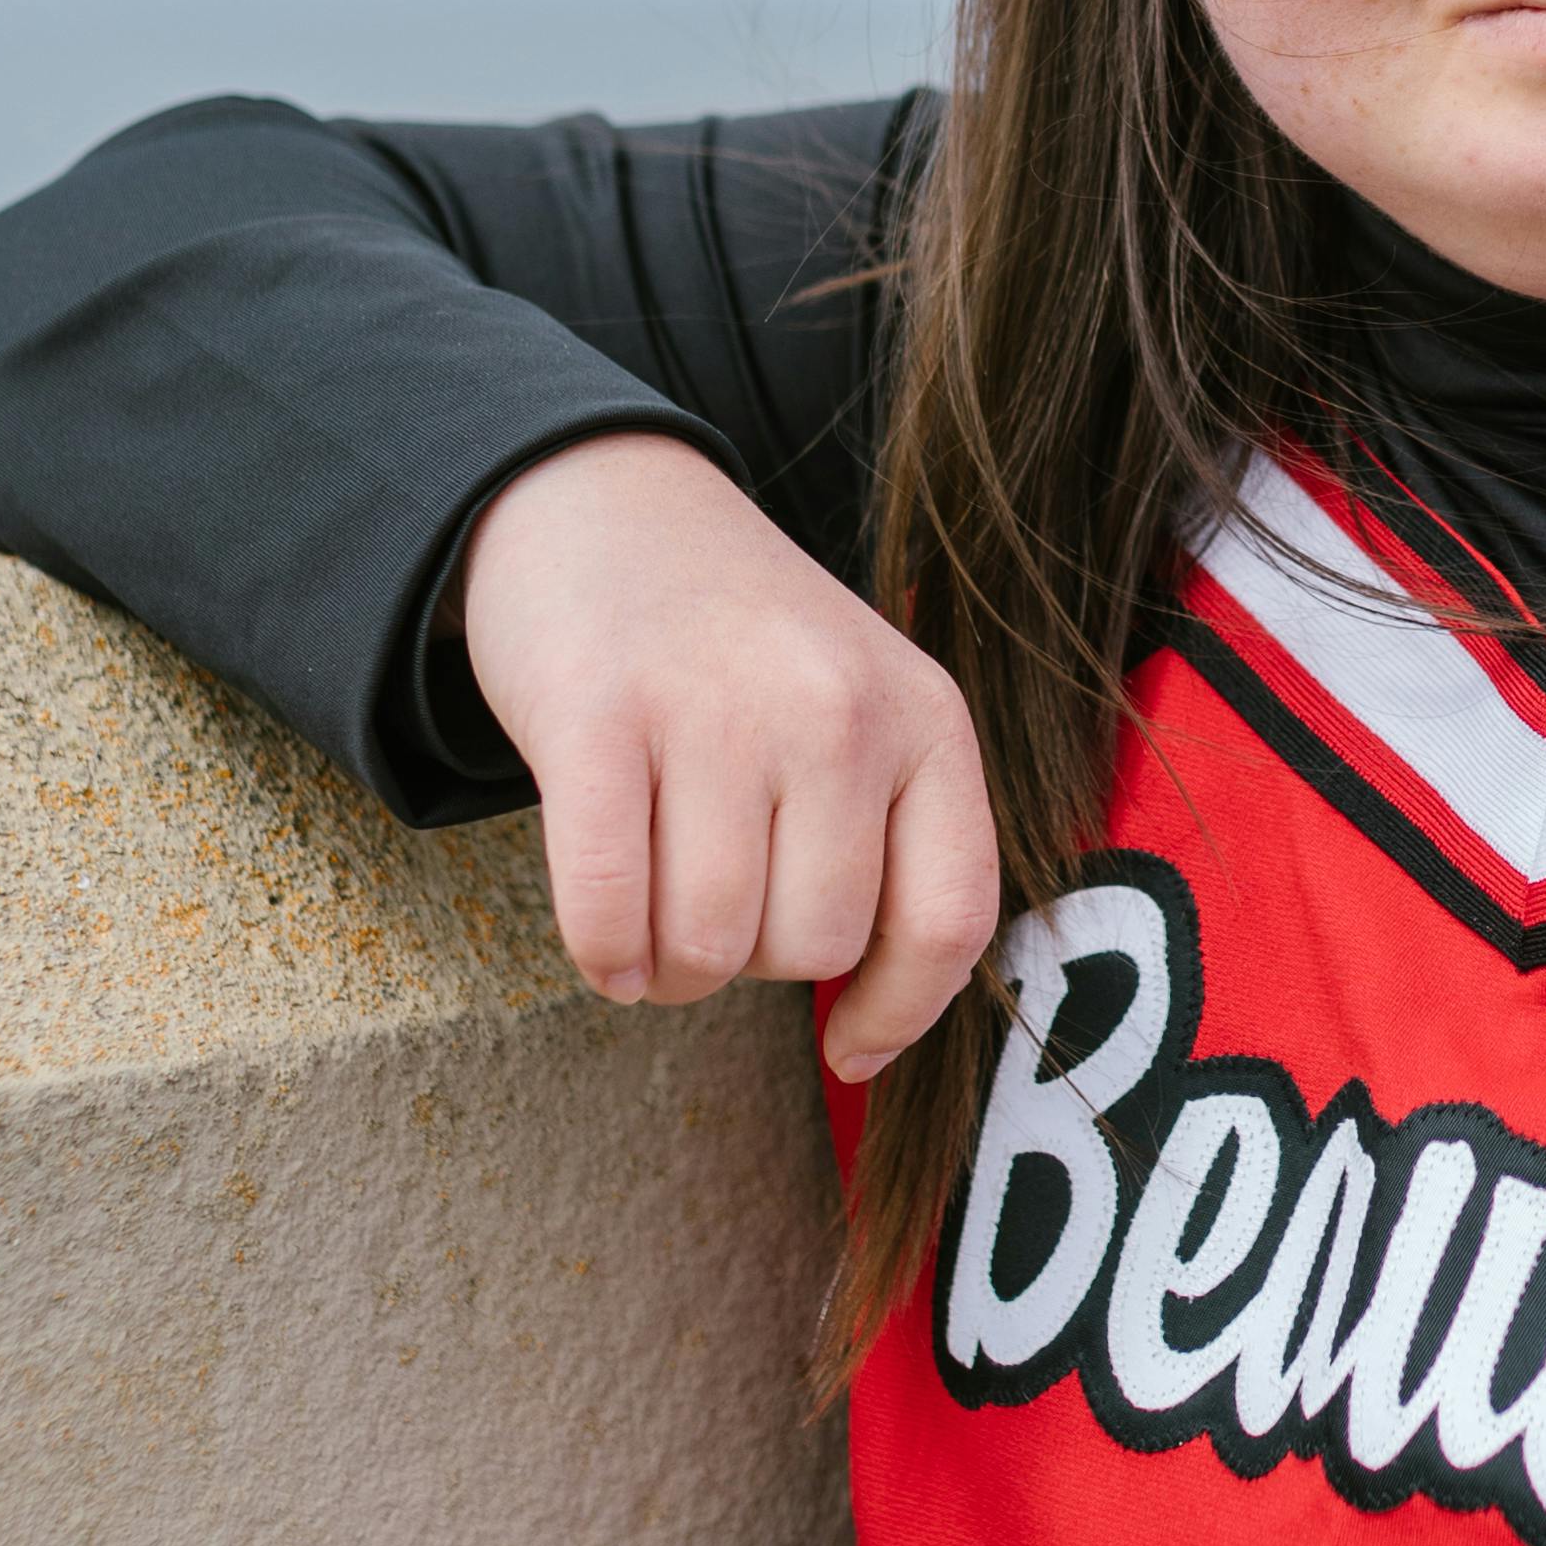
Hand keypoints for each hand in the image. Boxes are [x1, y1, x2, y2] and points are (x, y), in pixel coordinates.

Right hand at [455, 433, 1001, 1076]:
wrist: (600, 500)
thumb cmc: (737, 646)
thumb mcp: (861, 708)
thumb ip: (891, 842)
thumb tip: (870, 1043)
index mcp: (924, 717)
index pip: (949, 920)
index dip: (899, 1011)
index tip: (846, 1046)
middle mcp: (836, 708)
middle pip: (812, 947)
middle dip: (751, 963)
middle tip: (715, 900)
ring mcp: (717, 706)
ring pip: (709, 944)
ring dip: (669, 967)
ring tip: (655, 908)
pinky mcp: (596, 714)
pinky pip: (607, 910)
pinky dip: (602, 955)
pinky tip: (605, 941)